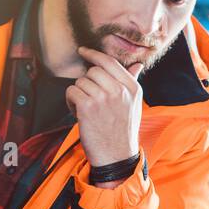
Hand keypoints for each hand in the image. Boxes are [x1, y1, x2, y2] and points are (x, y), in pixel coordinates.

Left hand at [67, 46, 143, 167]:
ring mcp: (103, 98)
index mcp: (132, 88)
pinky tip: (78, 113)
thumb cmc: (123, 131)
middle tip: (89, 98)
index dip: (93, 54)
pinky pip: (72, 91)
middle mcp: (119, 90)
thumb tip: (137, 65)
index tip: (83, 51)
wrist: (116, 156)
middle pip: (93, 71)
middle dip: (87, 82)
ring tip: (86, 110)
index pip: (109, 62)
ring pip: (81, 81)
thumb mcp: (134, 105)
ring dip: (78, 94)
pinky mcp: (88, 107)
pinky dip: (71, 101)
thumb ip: (132, 82)